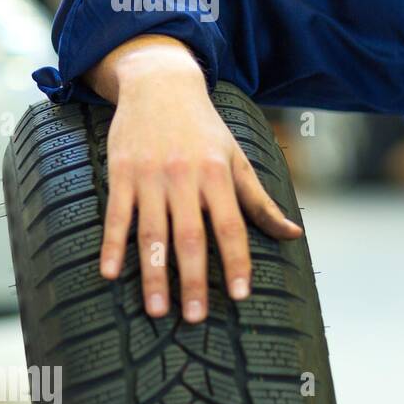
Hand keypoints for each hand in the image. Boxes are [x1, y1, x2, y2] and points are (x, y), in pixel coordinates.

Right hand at [91, 37, 302, 320]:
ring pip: (151, 234)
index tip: (240, 295)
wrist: (161, 85)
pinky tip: (110, 275)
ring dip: (153, 275)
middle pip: (191, 238)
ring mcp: (151, 177)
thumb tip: (293, 234)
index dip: (237, 262)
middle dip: (193, 280)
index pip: (232, 227)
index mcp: (218, 176)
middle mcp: (185, 178)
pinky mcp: (121, 174)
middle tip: (194, 318)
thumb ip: (260, 201)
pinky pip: (116, 216)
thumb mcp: (237, 159)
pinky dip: (112, 245)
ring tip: (157, 310)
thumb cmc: (205, 130)